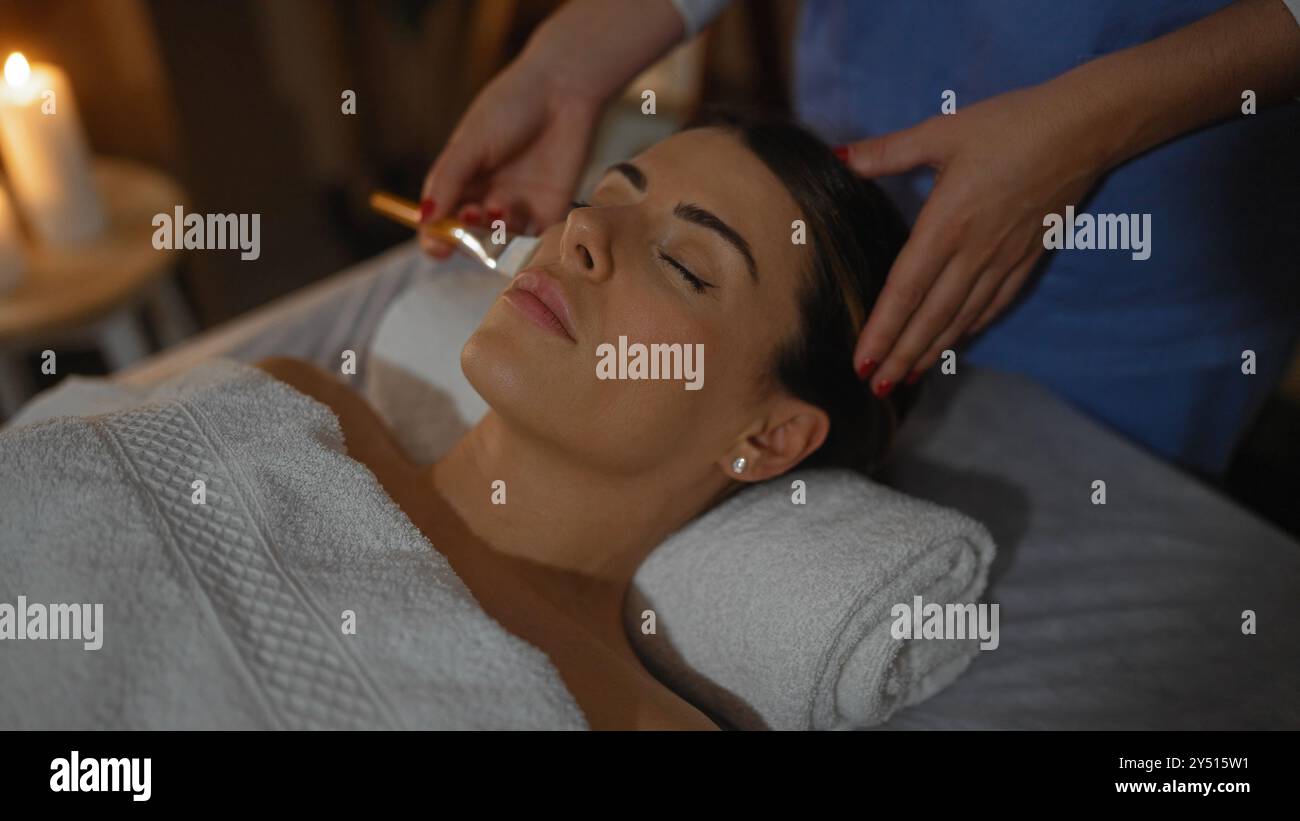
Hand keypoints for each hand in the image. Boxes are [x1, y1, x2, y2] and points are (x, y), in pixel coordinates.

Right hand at [419, 56, 601, 256]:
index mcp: (461, 183)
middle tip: (474, 215)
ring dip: (499, 237)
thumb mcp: (471, 142)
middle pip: (470, 239)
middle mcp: (486, 200)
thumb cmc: (510, 107)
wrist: (563, 88)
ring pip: (502, 244)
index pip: (440, 222)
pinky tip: (526, 223)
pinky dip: (531, 246)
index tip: (439, 244)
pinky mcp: (550, 212)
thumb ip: (447, 181)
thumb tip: (423, 219)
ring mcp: (519, 208)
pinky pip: (538, 243)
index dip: (436, 238)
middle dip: (469, 237)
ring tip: (502, 207)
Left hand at [840, 80, 1111, 394]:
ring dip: (933, 350)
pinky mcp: (1028, 257)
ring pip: (962, 317)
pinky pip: (995, 303)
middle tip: (876, 386)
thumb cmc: (1010, 124)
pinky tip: (957, 341)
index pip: (904, 291)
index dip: (882, 331)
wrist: (1084, 128)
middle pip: (931, 317)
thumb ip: (888, 152)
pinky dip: (972, 327)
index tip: (862, 362)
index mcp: (945, 225)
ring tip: (908, 376)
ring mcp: (1004, 259)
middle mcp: (974, 252)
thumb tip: (840, 156)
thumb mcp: (942, 132)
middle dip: (902, 356)